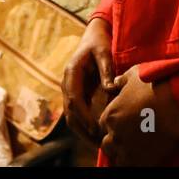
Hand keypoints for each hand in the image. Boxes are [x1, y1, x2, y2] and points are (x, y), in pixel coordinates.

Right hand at [61, 17, 116, 142]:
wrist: (93, 35)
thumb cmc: (99, 42)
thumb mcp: (103, 51)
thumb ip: (106, 69)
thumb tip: (110, 88)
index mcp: (71, 73)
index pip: (74, 99)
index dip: (84, 116)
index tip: (96, 129)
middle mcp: (68, 83)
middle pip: (70, 113)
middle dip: (82, 130)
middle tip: (98, 143)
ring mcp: (71, 89)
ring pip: (72, 116)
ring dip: (83, 131)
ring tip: (99, 143)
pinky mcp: (78, 93)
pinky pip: (79, 113)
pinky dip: (86, 125)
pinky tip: (98, 134)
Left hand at [98, 66, 178, 165]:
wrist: (176, 103)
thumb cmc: (156, 85)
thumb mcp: (134, 75)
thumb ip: (121, 81)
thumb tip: (115, 82)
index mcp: (110, 115)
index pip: (103, 125)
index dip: (113, 125)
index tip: (122, 124)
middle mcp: (115, 134)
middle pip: (107, 145)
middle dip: (115, 141)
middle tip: (128, 138)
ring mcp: (128, 149)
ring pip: (118, 159)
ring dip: (124, 155)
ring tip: (135, 150)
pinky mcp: (143, 160)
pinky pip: (133, 166)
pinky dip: (137, 162)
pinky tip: (145, 157)